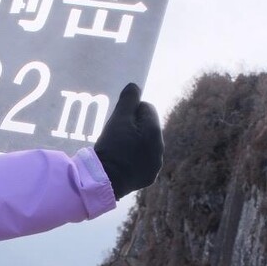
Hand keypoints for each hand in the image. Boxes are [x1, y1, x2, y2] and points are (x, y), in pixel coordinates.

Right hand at [93, 83, 162, 198]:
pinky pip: (143, 161)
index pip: (147, 108)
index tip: (118, 121)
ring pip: (146, 145)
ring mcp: (155, 164)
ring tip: (117, 149)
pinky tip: (122, 161)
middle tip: (116, 135)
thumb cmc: (111, 146)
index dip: (131, 111)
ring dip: (135, 143)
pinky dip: (135, 158)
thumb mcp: (118, 118)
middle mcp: (160, 148)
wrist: (106, 180)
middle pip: (147, 127)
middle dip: (134, 127)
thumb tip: (136, 86)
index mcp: (155, 131)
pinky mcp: (148, 177)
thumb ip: (129, 99)